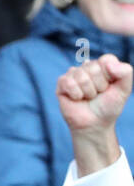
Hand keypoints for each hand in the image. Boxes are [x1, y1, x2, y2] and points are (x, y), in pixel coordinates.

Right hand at [57, 54, 131, 175]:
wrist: (94, 126)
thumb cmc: (109, 108)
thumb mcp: (124, 88)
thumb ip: (125, 71)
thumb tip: (107, 62)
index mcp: (102, 67)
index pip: (105, 60)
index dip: (109, 76)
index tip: (109, 88)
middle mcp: (87, 69)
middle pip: (92, 68)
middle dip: (98, 86)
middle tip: (97, 97)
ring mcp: (73, 77)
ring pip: (80, 74)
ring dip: (87, 91)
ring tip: (87, 100)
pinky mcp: (61, 87)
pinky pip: (67, 81)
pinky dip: (74, 92)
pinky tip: (76, 99)